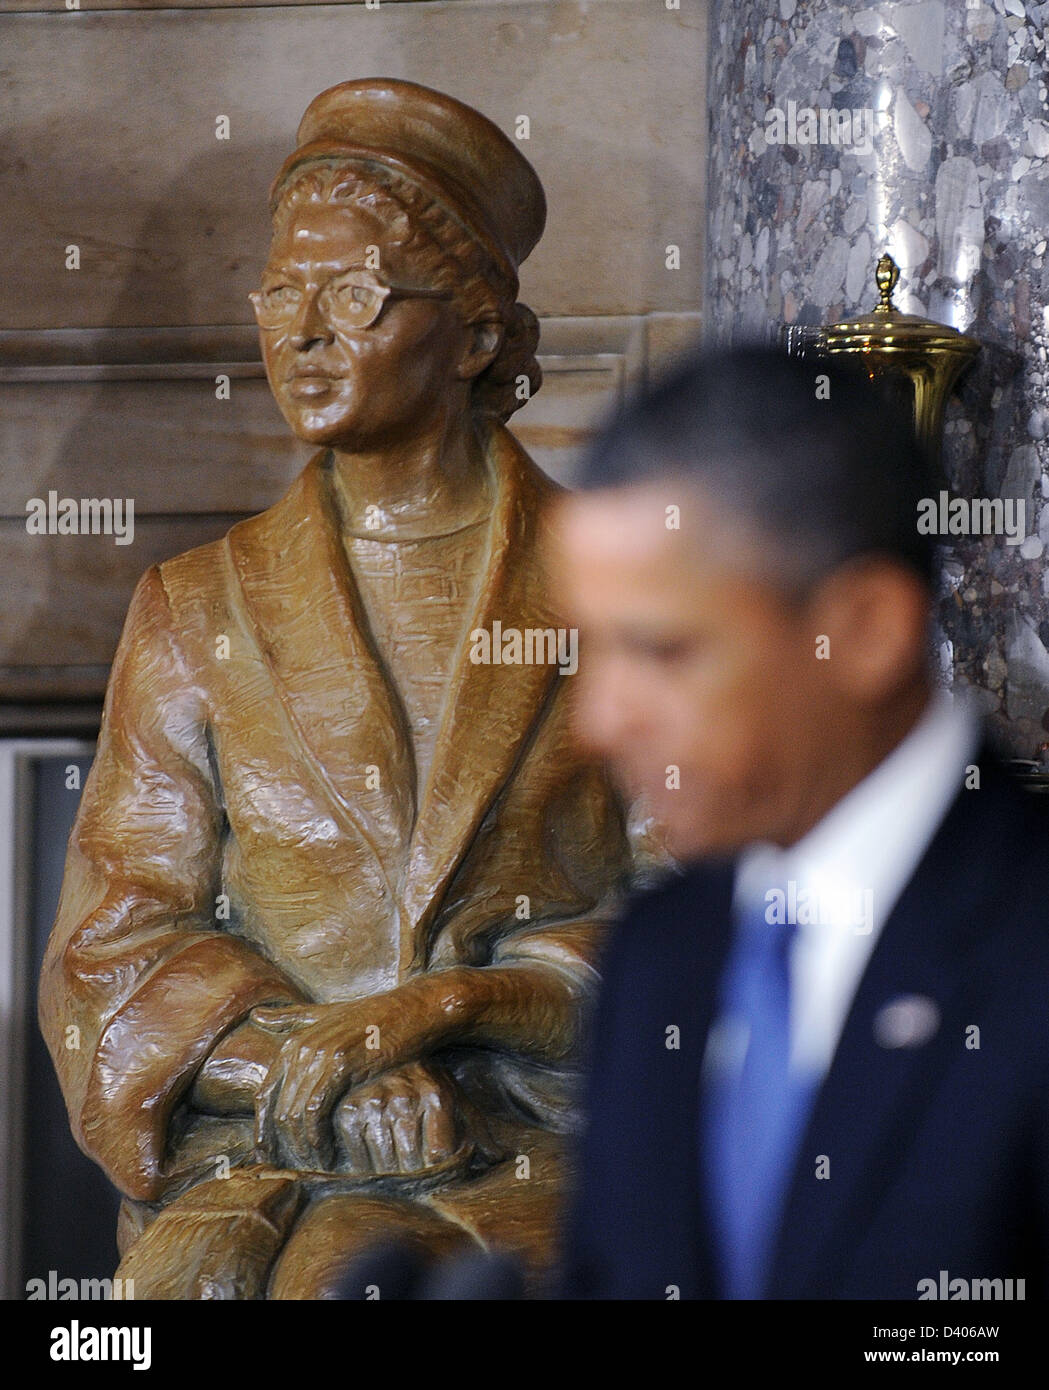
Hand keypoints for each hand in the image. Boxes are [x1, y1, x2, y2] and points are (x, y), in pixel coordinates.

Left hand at [252, 999, 410, 1170]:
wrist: (409, 1010)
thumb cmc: (371, 1017)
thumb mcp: (326, 1013)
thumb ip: (292, 1017)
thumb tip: (256, 1015)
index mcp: (294, 1043)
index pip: (263, 1096)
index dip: (264, 1130)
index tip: (269, 1156)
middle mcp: (300, 1049)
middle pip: (277, 1110)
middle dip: (282, 1144)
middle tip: (293, 1168)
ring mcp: (319, 1056)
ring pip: (294, 1113)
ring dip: (300, 1145)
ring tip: (312, 1165)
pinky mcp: (341, 1065)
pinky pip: (316, 1109)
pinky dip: (317, 1135)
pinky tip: (326, 1151)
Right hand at [333, 1059, 467, 1175]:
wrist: (391, 1059)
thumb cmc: (432, 1089)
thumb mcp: (460, 1106)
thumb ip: (480, 1133)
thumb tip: (501, 1158)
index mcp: (438, 1096)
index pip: (437, 1158)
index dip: (438, 1172)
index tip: (436, 1170)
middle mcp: (405, 1097)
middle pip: (409, 1166)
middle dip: (414, 1176)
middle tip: (413, 1169)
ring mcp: (375, 1102)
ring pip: (382, 1165)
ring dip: (388, 1173)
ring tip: (394, 1162)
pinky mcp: (348, 1110)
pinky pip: (356, 1156)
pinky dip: (363, 1165)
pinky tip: (373, 1155)